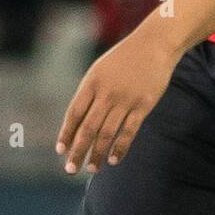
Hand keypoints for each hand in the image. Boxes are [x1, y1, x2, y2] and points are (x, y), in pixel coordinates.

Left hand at [56, 25, 178, 173]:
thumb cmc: (123, 59)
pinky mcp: (143, 106)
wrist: (154, 45)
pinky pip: (129, 132)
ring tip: (91, 169)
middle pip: (88, 128)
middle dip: (78, 151)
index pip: (74, 113)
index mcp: (92, 82)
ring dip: (97, 154)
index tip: (61, 151)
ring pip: (107, 133)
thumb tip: (77, 123)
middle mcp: (106, 93)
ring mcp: (125, 100)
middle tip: (70, 170)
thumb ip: (89, 94)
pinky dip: (120, 148)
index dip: (66, 133)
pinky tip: (113, 160)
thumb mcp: (100, 70)